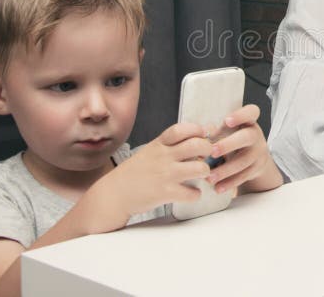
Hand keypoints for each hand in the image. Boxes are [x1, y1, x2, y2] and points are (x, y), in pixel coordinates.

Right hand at [88, 122, 212, 231]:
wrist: (114, 194)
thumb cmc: (135, 172)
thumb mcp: (150, 151)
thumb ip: (172, 143)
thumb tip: (201, 132)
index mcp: (159, 144)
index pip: (181, 129)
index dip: (197, 129)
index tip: (203, 134)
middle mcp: (163, 157)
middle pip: (196, 145)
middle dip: (209, 149)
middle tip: (207, 155)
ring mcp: (165, 175)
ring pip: (199, 168)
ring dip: (205, 172)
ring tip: (201, 175)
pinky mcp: (165, 193)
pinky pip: (192, 193)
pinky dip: (196, 194)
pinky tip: (191, 193)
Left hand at [205, 104, 282, 193]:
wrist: (253, 157)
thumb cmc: (232, 138)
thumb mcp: (226, 131)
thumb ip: (214, 131)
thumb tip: (198, 135)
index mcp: (248, 121)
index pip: (251, 112)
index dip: (241, 115)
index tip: (226, 121)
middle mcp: (256, 135)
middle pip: (247, 137)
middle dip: (229, 144)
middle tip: (212, 151)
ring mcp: (259, 152)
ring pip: (244, 161)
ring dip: (225, 170)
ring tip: (209, 177)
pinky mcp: (257, 168)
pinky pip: (244, 176)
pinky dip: (230, 183)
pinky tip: (218, 187)